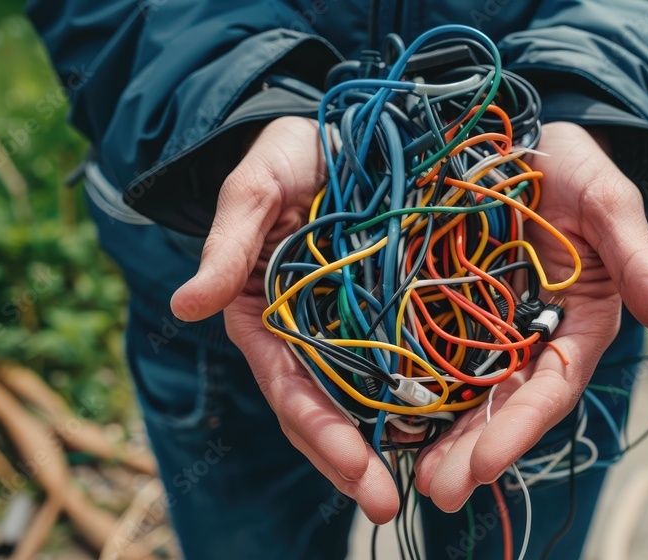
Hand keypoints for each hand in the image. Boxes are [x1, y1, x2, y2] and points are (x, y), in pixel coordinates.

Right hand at [170, 117, 400, 522]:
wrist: (340, 129)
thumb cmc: (287, 156)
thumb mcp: (255, 188)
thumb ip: (228, 244)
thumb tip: (186, 304)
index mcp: (269, 318)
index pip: (292, 390)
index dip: (322, 434)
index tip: (357, 473)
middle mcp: (312, 334)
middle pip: (331, 410)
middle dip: (355, 461)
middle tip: (387, 503)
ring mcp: (356, 324)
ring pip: (373, 395)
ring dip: (398, 441)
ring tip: (433, 481)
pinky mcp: (398, 305)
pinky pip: (413, 354)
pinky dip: (432, 392)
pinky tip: (461, 423)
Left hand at [414, 122, 647, 510]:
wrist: (526, 137)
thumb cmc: (577, 169)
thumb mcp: (611, 207)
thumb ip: (642, 266)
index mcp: (578, 325)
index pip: (551, 389)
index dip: (519, 428)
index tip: (484, 466)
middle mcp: (534, 336)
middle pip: (505, 404)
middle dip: (474, 451)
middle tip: (438, 493)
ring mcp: (490, 324)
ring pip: (465, 390)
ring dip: (441, 436)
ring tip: (410, 477)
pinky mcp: (450, 305)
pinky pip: (429, 352)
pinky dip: (414, 388)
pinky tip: (386, 419)